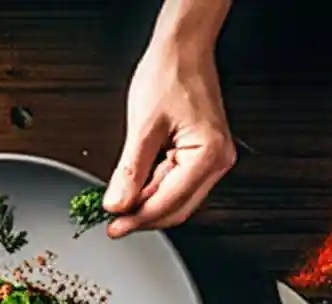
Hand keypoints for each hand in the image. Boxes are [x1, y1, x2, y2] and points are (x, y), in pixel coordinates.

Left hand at [104, 43, 235, 237]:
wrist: (182, 49)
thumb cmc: (170, 74)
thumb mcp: (142, 127)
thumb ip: (129, 171)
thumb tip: (117, 203)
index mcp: (209, 154)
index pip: (169, 203)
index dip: (138, 219)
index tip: (114, 226)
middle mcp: (217, 161)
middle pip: (177, 208)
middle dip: (144, 217)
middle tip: (114, 223)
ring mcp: (212, 159)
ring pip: (177, 199)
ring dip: (148, 205)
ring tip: (120, 203)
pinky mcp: (202, 154)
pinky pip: (177, 183)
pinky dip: (155, 190)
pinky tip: (136, 189)